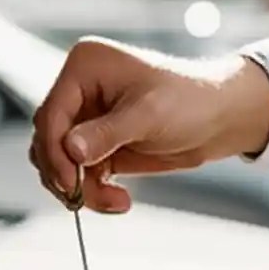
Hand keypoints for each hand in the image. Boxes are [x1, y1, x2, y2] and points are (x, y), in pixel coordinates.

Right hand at [29, 38, 268, 213]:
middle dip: (65, 174)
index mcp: (85, 67)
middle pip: (48, 139)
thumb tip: (69, 149)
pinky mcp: (98, 144)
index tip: (69, 183)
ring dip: (80, 188)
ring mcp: (87, 118)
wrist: (220, 119)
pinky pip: (79, 173)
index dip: (55, 150)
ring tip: (115, 202)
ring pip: (60, 161)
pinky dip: (92, 191)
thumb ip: (107, 133)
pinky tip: (118, 200)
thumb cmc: (191, 100)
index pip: (52, 112)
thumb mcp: (149, 115)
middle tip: (84, 199)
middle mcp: (80, 90)